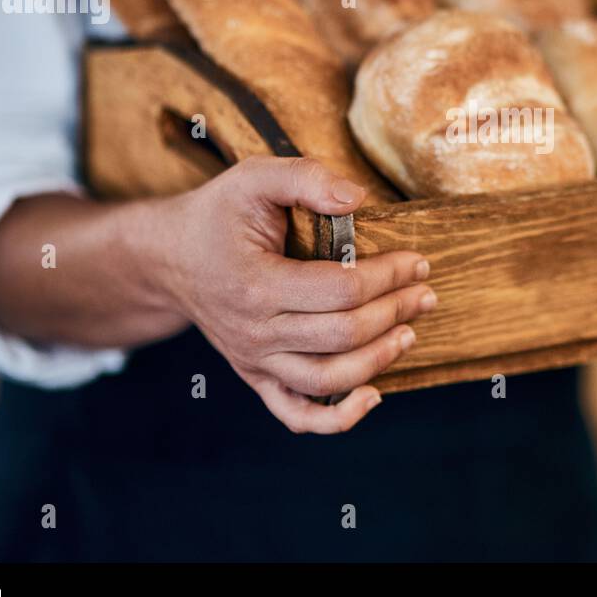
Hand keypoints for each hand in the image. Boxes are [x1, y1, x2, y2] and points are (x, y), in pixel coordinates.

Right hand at [154, 156, 434, 432]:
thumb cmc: (219, 215)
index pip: (341, 290)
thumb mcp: (254, 178)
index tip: (417, 261)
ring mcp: (254, 361)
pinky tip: (372, 396)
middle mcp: (254, 332)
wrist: (171, 259)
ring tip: (410, 332)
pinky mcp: (256, 377)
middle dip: (395, 313)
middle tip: (425, 292)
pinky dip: (337, 418)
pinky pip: (295, 414)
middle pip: (342, 336)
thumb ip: (305, 178)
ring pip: (327, 381)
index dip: (388, 277)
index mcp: (256, 283)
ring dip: (379, 360)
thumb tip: (357, 198)